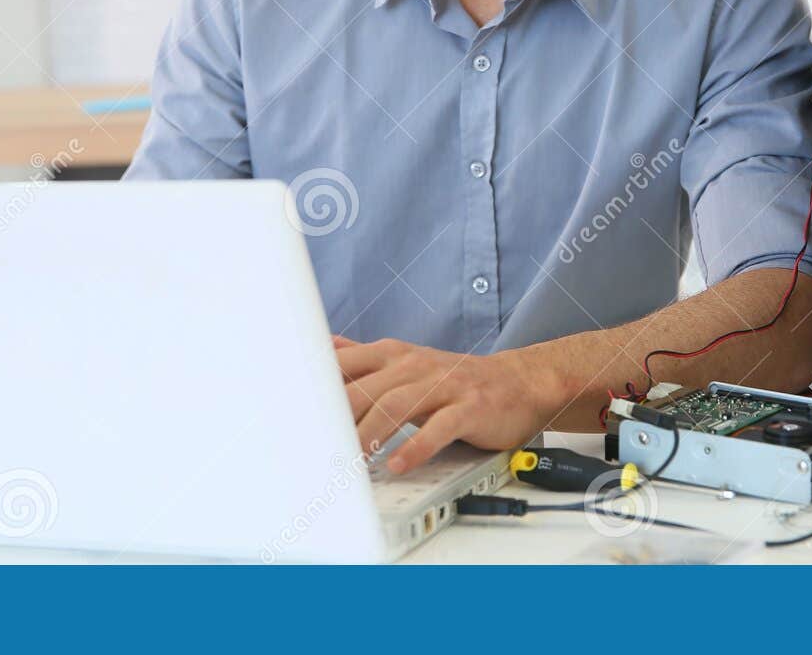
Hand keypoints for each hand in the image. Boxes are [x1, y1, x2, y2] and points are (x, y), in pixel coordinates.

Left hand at [333, 335, 565, 473]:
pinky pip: (439, 427)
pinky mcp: (470, 407)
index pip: (346, 366)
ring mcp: (444, 385)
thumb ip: (363, 357)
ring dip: (370, 433)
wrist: (519, 382)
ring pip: (398, 405)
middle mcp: (416, 365)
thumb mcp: (406, 361)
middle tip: (316, 447)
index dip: (317, 389)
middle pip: (366, 388)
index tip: (292, 414)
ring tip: (351, 459)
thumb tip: (323, 347)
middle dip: (338, 419)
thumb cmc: (455, 379)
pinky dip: (416, 446)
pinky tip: (397, 463)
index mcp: (394, 354)